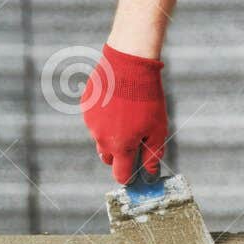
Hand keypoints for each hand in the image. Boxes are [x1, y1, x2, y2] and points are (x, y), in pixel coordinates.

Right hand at [81, 44, 167, 183]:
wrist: (129, 65)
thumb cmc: (147, 99)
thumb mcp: (158, 128)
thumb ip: (153, 154)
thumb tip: (150, 173)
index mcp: (120, 147)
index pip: (120, 175)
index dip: (128, 177)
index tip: (135, 174)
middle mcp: (101, 138)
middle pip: (108, 158)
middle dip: (119, 154)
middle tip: (134, 139)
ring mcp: (91, 122)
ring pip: (101, 137)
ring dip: (112, 132)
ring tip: (127, 113)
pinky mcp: (86, 107)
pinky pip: (95, 119)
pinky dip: (104, 116)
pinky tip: (117, 102)